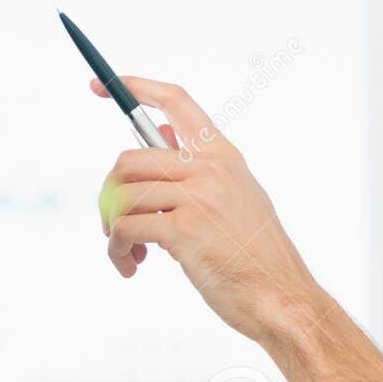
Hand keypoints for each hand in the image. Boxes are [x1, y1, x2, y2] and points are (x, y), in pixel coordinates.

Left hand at [91, 76, 321, 343]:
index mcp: (224, 156)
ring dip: (112, 228)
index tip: (101, 85)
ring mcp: (198, 197)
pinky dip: (117, 249)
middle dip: (110, 194)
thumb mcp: (237, 197)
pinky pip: (125, 227)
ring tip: (128, 252)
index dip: (135, 87)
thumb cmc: (258, 256)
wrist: (281, 296)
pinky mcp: (184, 230)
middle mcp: (210, 169)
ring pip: (122, 195)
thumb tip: (158, 133)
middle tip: (115, 224)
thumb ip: (200, 168)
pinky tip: (131, 266)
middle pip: (129, 159)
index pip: (176, 102)